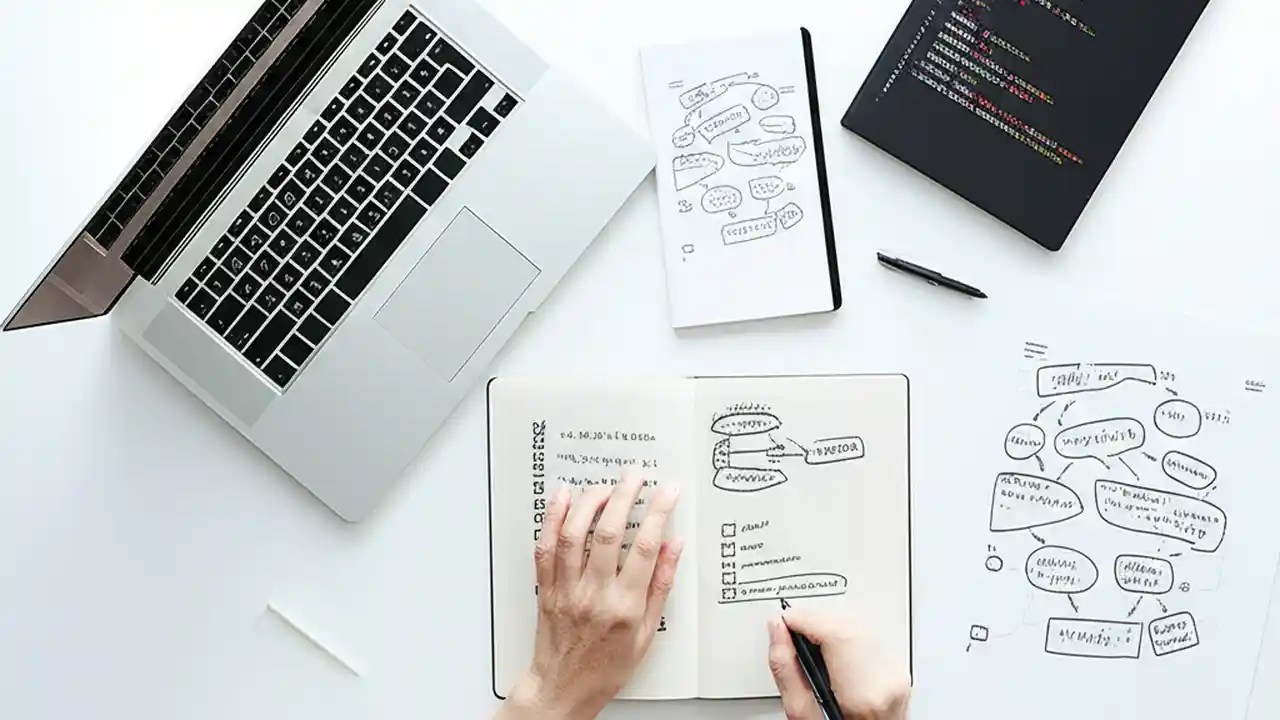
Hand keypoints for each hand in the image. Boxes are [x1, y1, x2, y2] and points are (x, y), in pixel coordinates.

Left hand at [498, 469, 683, 719]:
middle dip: (624, 495)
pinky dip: (553, 518)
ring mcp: (567, 589)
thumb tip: (672, 547)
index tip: (668, 491)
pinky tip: (563, 499)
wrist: (563, 688)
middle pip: (608, 532)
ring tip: (605, 485)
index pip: (644, 547)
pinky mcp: (547, 588)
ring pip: (574, 534)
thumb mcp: (647, 634)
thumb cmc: (607, 667)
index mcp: (625, 606)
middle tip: (635, 475)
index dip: (658, 512)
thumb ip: (660, 586)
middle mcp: (594, 594)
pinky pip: (546, 547)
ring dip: (590, 501)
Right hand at [767, 610, 910, 719]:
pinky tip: (832, 654)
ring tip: (811, 648)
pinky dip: (844, 637)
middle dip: (815, 621)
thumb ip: (787, 671)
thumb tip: (778, 631)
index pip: (835, 632)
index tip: (785, 621)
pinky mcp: (897, 668)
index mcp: (862, 693)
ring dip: (829, 627)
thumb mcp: (803, 715)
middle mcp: (885, 678)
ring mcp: (895, 672)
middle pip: (847, 624)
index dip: (805, 619)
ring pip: (857, 624)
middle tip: (792, 634)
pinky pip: (867, 636)